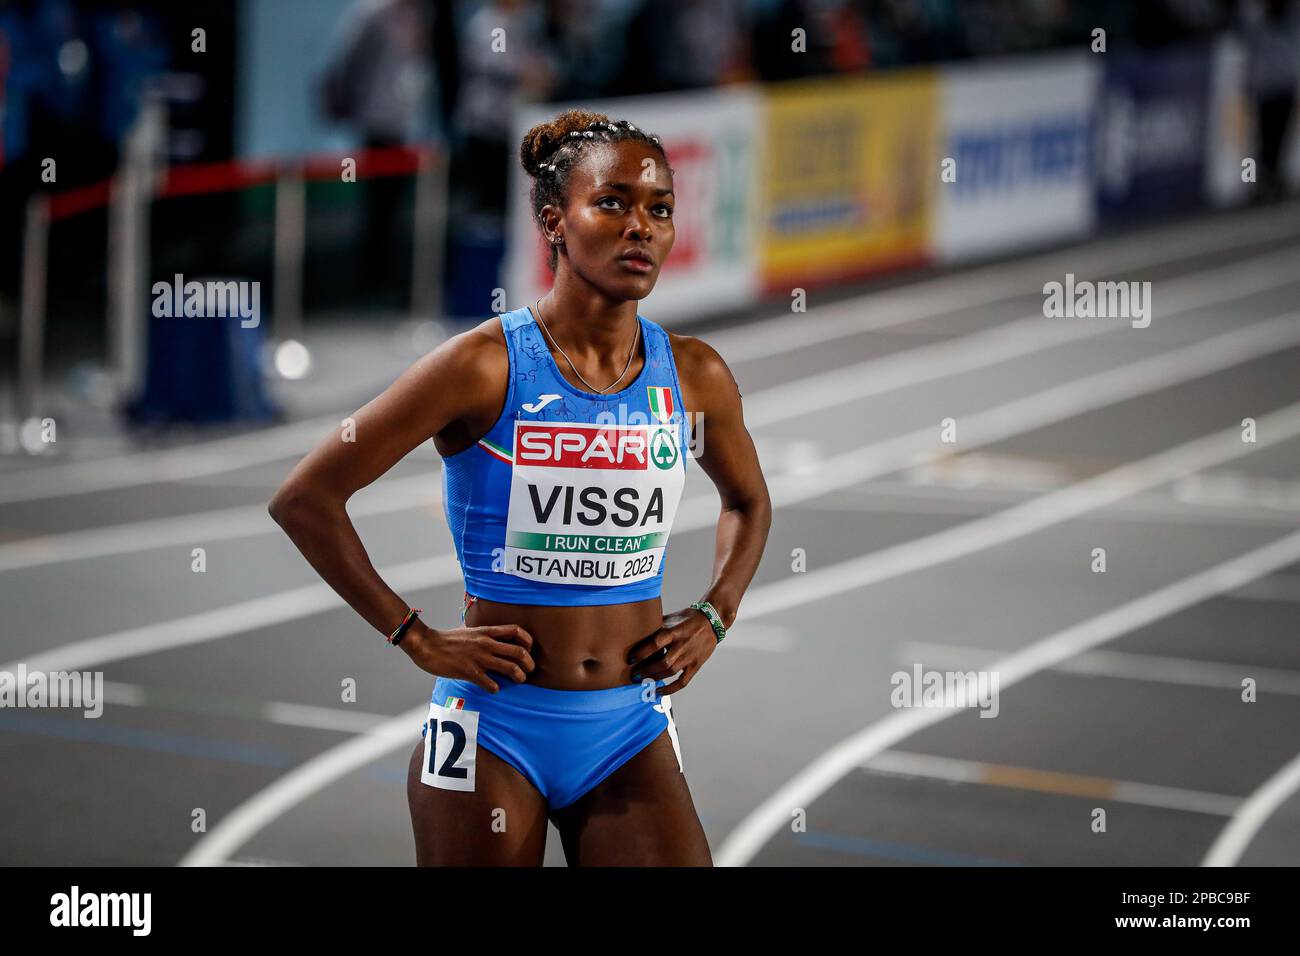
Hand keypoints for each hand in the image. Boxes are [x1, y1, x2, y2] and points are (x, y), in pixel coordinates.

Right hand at [400, 621, 533, 692]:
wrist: (426, 644)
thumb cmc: (447, 639)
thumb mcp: (470, 631)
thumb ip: (484, 635)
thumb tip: (495, 640)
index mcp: (486, 631)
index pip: (516, 631)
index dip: (528, 640)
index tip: (529, 649)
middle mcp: (486, 643)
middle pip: (519, 652)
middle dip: (529, 664)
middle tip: (529, 671)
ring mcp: (479, 658)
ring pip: (510, 668)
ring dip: (519, 677)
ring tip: (519, 681)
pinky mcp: (469, 672)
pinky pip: (491, 683)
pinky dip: (496, 688)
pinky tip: (494, 688)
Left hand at [626, 606, 718, 697]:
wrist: (712, 621)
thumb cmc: (688, 618)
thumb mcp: (671, 618)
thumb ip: (656, 626)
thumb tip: (637, 631)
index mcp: (675, 632)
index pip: (656, 644)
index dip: (641, 653)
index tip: (630, 659)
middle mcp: (682, 645)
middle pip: (662, 662)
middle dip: (646, 670)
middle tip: (633, 675)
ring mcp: (690, 657)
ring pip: (670, 672)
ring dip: (654, 678)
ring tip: (642, 682)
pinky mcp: (696, 665)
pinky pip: (682, 681)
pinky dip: (670, 689)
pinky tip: (658, 691)